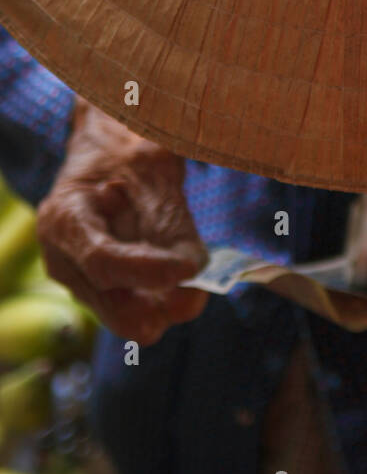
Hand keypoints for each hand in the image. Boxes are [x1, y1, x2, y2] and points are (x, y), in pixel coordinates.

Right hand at [36, 100, 207, 345]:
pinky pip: (142, 310)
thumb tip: (194, 270)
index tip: (189, 268)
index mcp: (64, 219)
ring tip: (182, 262)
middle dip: (162, 304)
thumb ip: (173, 226)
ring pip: (134, 318)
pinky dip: (165, 296)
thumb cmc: (130, 157)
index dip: (148, 271)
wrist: (109, 156)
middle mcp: (63, 261)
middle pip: (116, 308)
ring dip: (167, 300)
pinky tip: (173, 268)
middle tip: (197, 287)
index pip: (102, 261)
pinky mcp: (102, 295)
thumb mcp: (157, 174)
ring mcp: (80, 284)